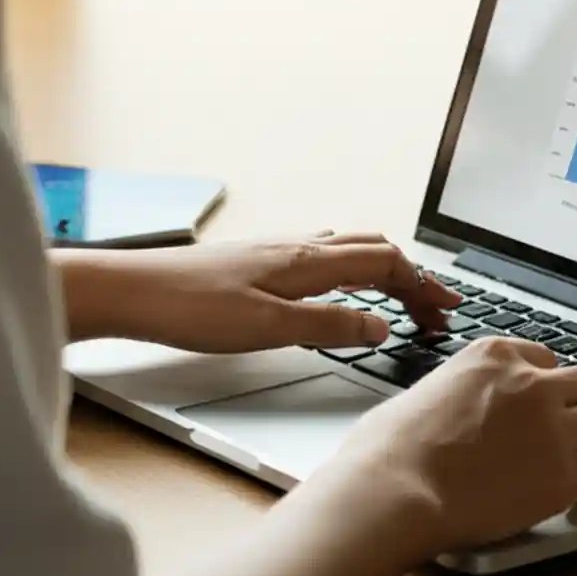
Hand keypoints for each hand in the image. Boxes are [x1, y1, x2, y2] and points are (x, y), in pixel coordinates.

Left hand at [53, 231, 461, 352]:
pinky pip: (323, 253)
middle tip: (434, 307)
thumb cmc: (191, 307)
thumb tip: (379, 328)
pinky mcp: (258, 260)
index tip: (443, 312)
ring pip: (348, 247)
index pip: (385, 264)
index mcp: (308, 262)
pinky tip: (338, 283)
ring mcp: (277, 250)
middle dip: (412, 276)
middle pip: (374, 249)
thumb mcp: (269, 328)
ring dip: (383, 268)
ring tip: (401, 293)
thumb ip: (329, 327)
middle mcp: (298, 247)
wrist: (133, 290)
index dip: (421, 288)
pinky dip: (351, 266)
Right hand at [176, 337, 576, 575]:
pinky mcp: (565, 477)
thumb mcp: (423, 392)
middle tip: (559, 428)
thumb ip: (458, 389)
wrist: (394, 489)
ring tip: (570, 455)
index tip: (532, 405)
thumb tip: (457, 406)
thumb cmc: (389, 447)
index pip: (545, 358)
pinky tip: (575, 487)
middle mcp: (533, 383)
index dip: (540, 385)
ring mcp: (554, 428)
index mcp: (495, 355)